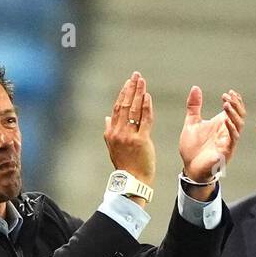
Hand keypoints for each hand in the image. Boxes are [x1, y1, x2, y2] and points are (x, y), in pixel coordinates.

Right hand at [104, 72, 154, 190]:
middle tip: (137, 75)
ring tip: (142, 81)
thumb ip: (109, 131)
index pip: (117, 108)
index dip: (123, 93)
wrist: (133, 181)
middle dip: (131, 88)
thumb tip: (107, 117)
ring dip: (139, 93)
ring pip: (134, 110)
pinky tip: (147, 97)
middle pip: (125, 105)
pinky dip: (146, 107)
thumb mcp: (113, 148)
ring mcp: (130, 136)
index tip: (129, 82)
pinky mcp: (141, 141)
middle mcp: (119, 133)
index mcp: (112, 133)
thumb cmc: (125, 165)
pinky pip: (144, 120)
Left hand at [179, 87, 245, 186]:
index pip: (235, 110)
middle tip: (227, 96)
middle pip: (240, 116)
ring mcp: (228, 142)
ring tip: (226, 104)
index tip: (229, 92)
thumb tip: (195, 87)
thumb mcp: (191, 123)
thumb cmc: (192, 149)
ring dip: (234, 114)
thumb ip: (194, 107)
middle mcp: (227, 133)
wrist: (190, 169)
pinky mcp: (225, 153)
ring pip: (238, 126)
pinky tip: (226, 120)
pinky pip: (232, 140)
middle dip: (236, 105)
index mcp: (221, 125)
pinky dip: (231, 129)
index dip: (235, 100)